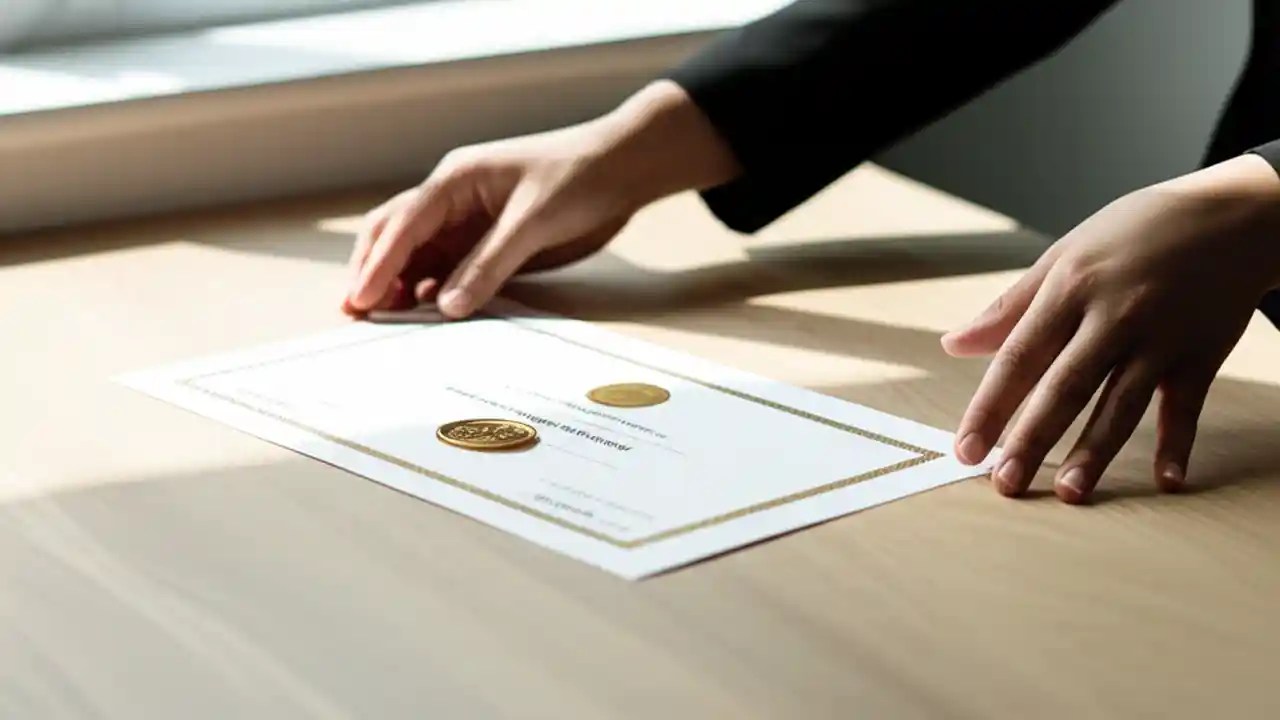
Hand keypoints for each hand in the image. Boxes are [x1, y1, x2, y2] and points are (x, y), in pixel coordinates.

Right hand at [343, 80, 739, 318]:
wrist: (623, 169)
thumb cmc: (578, 177)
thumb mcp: (533, 221)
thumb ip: (489, 264)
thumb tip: (445, 307)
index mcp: (455, 180)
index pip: (403, 224)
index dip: (378, 264)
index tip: (360, 299)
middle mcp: (453, 202)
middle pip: (395, 237)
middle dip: (372, 272)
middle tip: (355, 315)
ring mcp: (470, 225)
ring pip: (419, 259)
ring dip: (399, 287)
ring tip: (383, 324)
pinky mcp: (490, 246)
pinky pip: (451, 273)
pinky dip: (434, 294)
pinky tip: (427, 316)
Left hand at [942, 155, 1279, 502]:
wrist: (1230, 214)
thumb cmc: (1134, 234)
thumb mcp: (1064, 255)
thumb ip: (1009, 307)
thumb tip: (952, 345)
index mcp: (1069, 289)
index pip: (1018, 357)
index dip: (989, 407)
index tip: (965, 449)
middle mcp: (1113, 316)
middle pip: (1065, 387)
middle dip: (1031, 439)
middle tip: (1004, 484)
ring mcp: (1160, 338)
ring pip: (1122, 403)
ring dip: (1095, 451)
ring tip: (1069, 492)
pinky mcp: (1202, 353)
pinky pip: (1187, 406)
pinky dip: (1178, 443)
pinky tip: (1167, 480)